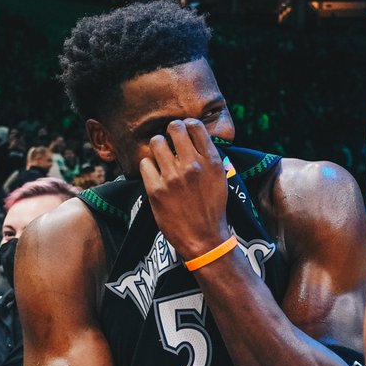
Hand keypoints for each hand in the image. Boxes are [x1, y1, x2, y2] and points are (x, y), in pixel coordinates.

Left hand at [139, 119, 229, 259]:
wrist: (204, 239)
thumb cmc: (213, 209)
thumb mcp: (221, 179)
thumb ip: (210, 158)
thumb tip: (195, 139)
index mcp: (212, 161)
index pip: (195, 126)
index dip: (187, 127)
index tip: (184, 134)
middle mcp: (193, 165)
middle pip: (174, 128)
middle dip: (170, 133)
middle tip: (170, 143)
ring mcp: (173, 177)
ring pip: (156, 142)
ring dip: (158, 148)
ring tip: (161, 158)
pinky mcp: (156, 189)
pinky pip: (145, 163)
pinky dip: (148, 167)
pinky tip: (155, 175)